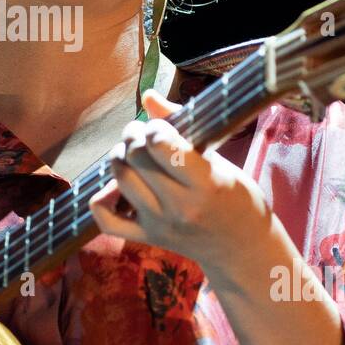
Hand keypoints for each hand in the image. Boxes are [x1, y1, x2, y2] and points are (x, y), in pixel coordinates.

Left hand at [88, 90, 275, 272]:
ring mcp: (160, 224)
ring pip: (119, 178)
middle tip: (142, 134)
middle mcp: (180, 206)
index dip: (154, 127)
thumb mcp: (221, 160)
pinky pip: (105, 218)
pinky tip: (118, 186)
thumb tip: (148, 95)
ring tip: (133, 153)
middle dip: (133, 135)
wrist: (242, 249)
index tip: (161, 128)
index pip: (160, 144)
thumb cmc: (237, 197)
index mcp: (206, 183)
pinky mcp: (146, 238)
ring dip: (120, 157)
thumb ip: (183, 125)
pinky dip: (102, 197)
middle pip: (135, 157)